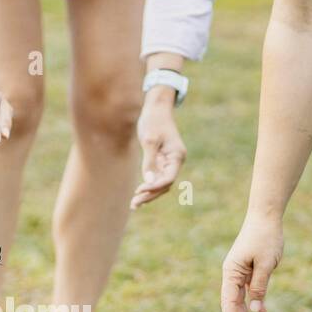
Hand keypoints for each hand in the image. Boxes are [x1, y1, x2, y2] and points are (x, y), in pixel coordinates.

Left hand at [132, 91, 186, 208]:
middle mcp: (175, 161)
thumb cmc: (153, 121)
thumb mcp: (149, 140)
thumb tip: (149, 181)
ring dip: (149, 194)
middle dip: (150, 195)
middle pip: (165, 185)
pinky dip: (148, 186)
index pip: (168, 178)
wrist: (156, 107)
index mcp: (177, 155)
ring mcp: (169, 161)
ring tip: (134, 204)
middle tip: (134, 203)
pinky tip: (138, 195)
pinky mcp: (162, 160)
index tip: (139, 191)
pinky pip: (157, 177)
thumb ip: (149, 162)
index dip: (154, 187)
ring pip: (161, 184)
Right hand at [221, 214, 283, 311]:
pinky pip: (249, 291)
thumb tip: (255, 310)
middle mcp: (232, 274)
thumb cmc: (265, 237)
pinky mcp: (249, 271)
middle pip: (232, 304)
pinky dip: (254, 303)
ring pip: (240, 300)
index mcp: (231, 272)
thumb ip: (260, 287)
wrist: (266, 217)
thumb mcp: (266, 264)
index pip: (229, 302)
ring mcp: (240, 273)